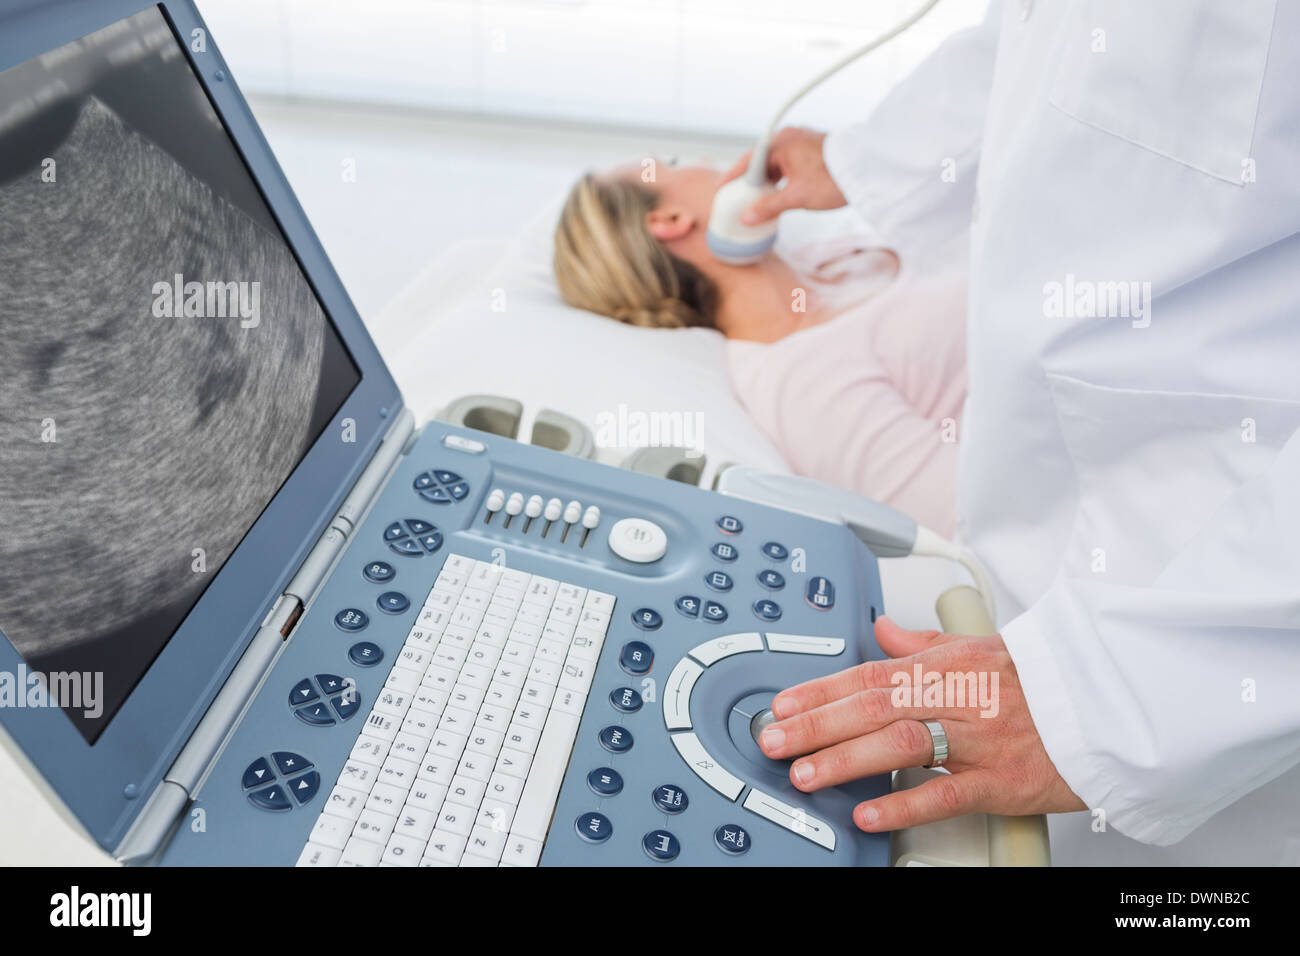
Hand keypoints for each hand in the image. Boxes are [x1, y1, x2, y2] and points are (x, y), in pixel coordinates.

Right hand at [719, 126, 846, 224]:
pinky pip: (788, 165)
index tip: (721, 190)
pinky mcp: (813, 150)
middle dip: (750, 182)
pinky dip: (781, 179)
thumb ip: (769, 207)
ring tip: (758, 201)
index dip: (732, 178)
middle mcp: (789, 137)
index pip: (747, 162)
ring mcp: (802, 142)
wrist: (868, 170)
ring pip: (776, 164)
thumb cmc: (833, 179)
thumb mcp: (797, 197)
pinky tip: (780, 194)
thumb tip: (747, 217)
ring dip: (767, 182)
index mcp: (781, 142)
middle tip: (738, 199)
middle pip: (761, 162)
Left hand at [758, 617, 1085, 830]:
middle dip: (817, 724)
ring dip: (845, 760)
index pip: (871, 673)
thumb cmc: (1042, 682)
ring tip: (804, 773)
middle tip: (775, 739)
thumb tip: (879, 630)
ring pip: (901, 744)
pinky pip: (946, 794)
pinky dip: (903, 804)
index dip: (823, 689)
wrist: (1110, 709)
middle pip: (874, 706)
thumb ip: (922, 646)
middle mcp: (959, 698)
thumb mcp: (979, 649)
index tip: (783, 703)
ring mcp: (979, 740)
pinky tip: (867, 812)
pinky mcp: (1001, 782)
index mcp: (948, 665)